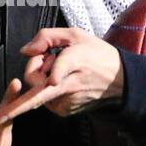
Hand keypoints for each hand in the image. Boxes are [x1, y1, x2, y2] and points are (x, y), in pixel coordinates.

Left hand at [0, 27, 123, 125]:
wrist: (119, 82)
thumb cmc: (97, 56)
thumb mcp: (76, 35)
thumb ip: (47, 36)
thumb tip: (25, 50)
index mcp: (76, 61)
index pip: (61, 67)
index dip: (55, 70)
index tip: (26, 97)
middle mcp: (70, 85)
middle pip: (34, 80)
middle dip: (34, 65)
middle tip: (51, 56)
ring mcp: (66, 101)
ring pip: (35, 89)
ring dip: (42, 77)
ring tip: (62, 70)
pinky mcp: (64, 110)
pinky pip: (42, 98)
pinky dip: (46, 88)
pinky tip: (62, 81)